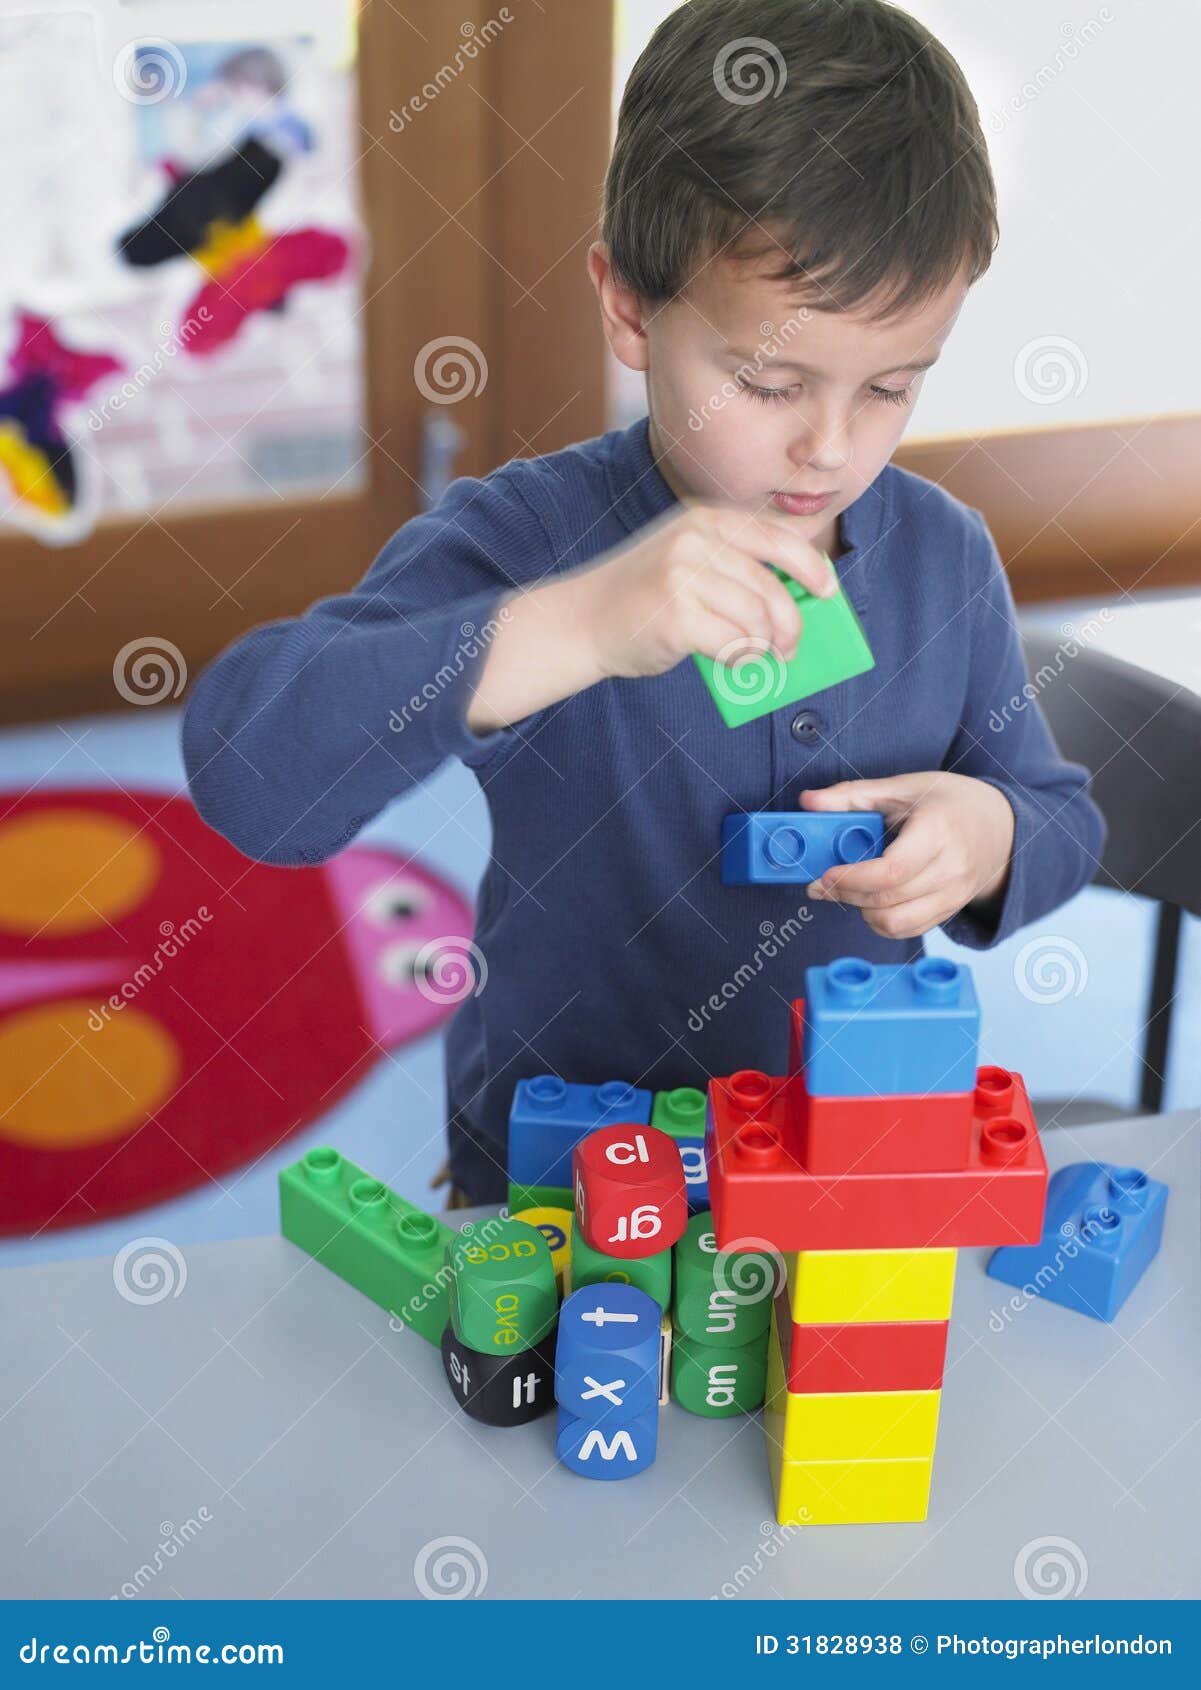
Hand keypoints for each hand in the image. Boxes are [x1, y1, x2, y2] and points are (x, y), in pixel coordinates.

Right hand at [577, 502, 836, 681]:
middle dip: (790, 622)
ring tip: (761, 657)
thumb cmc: (643, 597)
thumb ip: (731, 567)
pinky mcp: (677, 617)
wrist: (583, 621)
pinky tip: (737, 662)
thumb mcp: (686, 558)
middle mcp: (696, 540)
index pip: (775, 538)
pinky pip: (733, 643)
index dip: (810, 566)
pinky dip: (743, 658)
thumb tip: (793, 599)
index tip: (826, 590)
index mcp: (704, 519)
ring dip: (765, 646)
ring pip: (755, 618)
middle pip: (771, 586)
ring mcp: (684, 577)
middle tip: (790, 645)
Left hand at [799, 771, 1015, 938]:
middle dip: (845, 894)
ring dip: (862, 911)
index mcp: (939, 831)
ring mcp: (954, 894)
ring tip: (849, 890)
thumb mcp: (903, 787)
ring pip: (896, 923)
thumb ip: (852, 795)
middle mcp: (951, 868)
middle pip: (888, 900)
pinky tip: (870, 901)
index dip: (852, 878)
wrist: (1001, 825)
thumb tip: (808, 802)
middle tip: (821, 884)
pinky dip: (881, 922)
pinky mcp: (951, 911)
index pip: (892, 871)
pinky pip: (908, 930)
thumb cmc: (949, 802)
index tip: (824, 875)